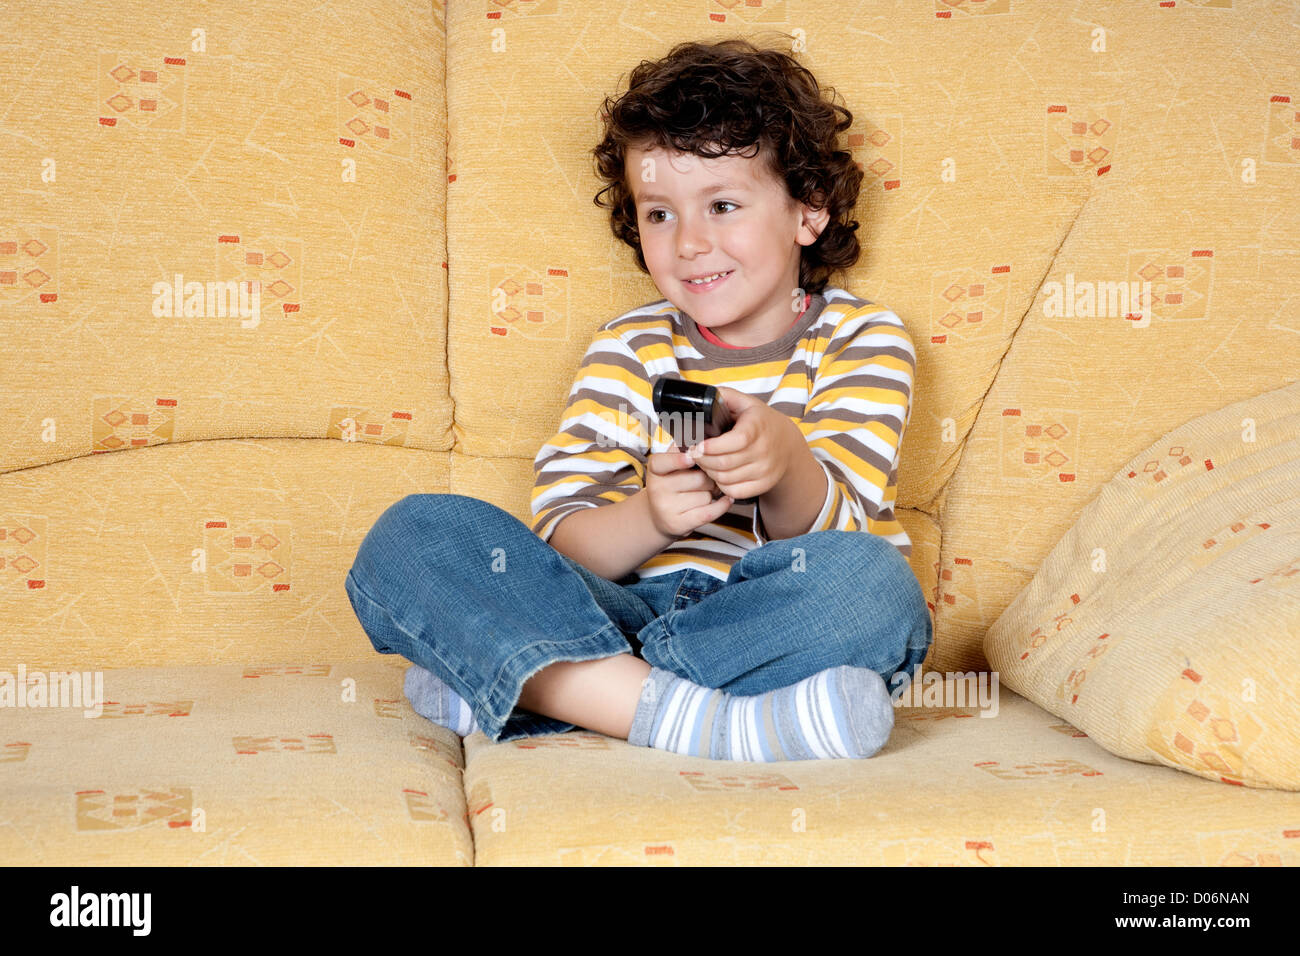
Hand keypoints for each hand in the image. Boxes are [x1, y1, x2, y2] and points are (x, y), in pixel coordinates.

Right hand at [644, 441, 733, 538]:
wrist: (658, 517)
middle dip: (709, 477)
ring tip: (705, 492)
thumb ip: (681, 449)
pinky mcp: (678, 524)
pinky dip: (722, 506)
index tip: (690, 457)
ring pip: (706, 495)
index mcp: (655, 470)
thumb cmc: (671, 485)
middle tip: (709, 477)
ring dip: (712, 493)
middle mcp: (657, 488)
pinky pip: (709, 512)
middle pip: (698, 478)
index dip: (678, 459)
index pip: (662, 462)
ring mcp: (666, 508)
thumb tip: (700, 429)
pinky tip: (725, 500)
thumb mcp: (669, 466)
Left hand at [684, 387, 803, 500]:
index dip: (713, 446)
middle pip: (725, 463)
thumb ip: (725, 396)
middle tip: (694, 454)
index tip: (697, 445)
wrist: (787, 443)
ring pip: (726, 478)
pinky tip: (718, 473)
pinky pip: (735, 492)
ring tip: (704, 462)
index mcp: (757, 427)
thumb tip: (703, 395)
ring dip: (709, 472)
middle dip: (703, 460)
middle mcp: (764, 451)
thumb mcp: (746, 403)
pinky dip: (721, 485)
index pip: (735, 441)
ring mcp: (765, 470)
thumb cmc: (760, 421)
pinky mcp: (764, 485)